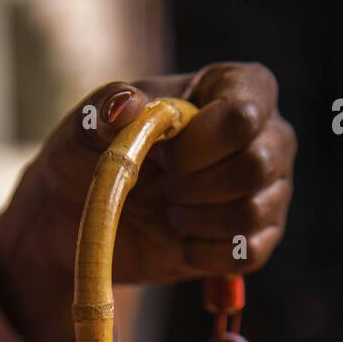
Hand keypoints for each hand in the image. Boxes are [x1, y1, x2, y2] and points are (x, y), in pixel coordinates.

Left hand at [0, 62, 295, 341]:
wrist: (77, 219)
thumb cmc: (88, 156)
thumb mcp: (88, 125)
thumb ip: (106, 108)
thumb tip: (125, 105)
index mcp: (232, 87)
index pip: (245, 112)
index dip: (201, 142)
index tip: (163, 154)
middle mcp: (264, 135)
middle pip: (258, 163)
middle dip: (200, 184)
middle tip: (165, 187)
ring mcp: (265, 190)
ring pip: (255, 211)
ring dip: (201, 219)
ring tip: (170, 212)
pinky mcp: (253, 241)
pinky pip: (248, 254)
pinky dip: (206, 253)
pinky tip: (180, 242)